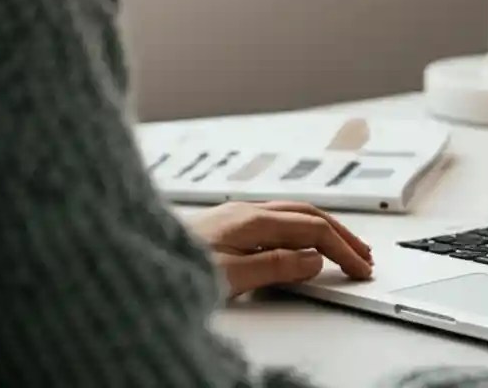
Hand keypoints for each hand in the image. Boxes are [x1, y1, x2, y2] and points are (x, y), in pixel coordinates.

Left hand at [186, 201, 372, 296]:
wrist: (123, 261)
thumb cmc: (169, 266)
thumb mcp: (227, 276)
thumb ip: (274, 266)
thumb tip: (312, 259)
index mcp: (251, 219)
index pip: (314, 230)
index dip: (342, 249)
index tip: (359, 268)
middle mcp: (246, 211)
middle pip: (309, 215)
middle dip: (342, 235)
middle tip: (364, 256)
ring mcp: (235, 215)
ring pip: (294, 214)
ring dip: (325, 229)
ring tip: (343, 247)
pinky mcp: (225, 225)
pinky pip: (277, 219)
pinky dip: (302, 229)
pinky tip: (301, 241)